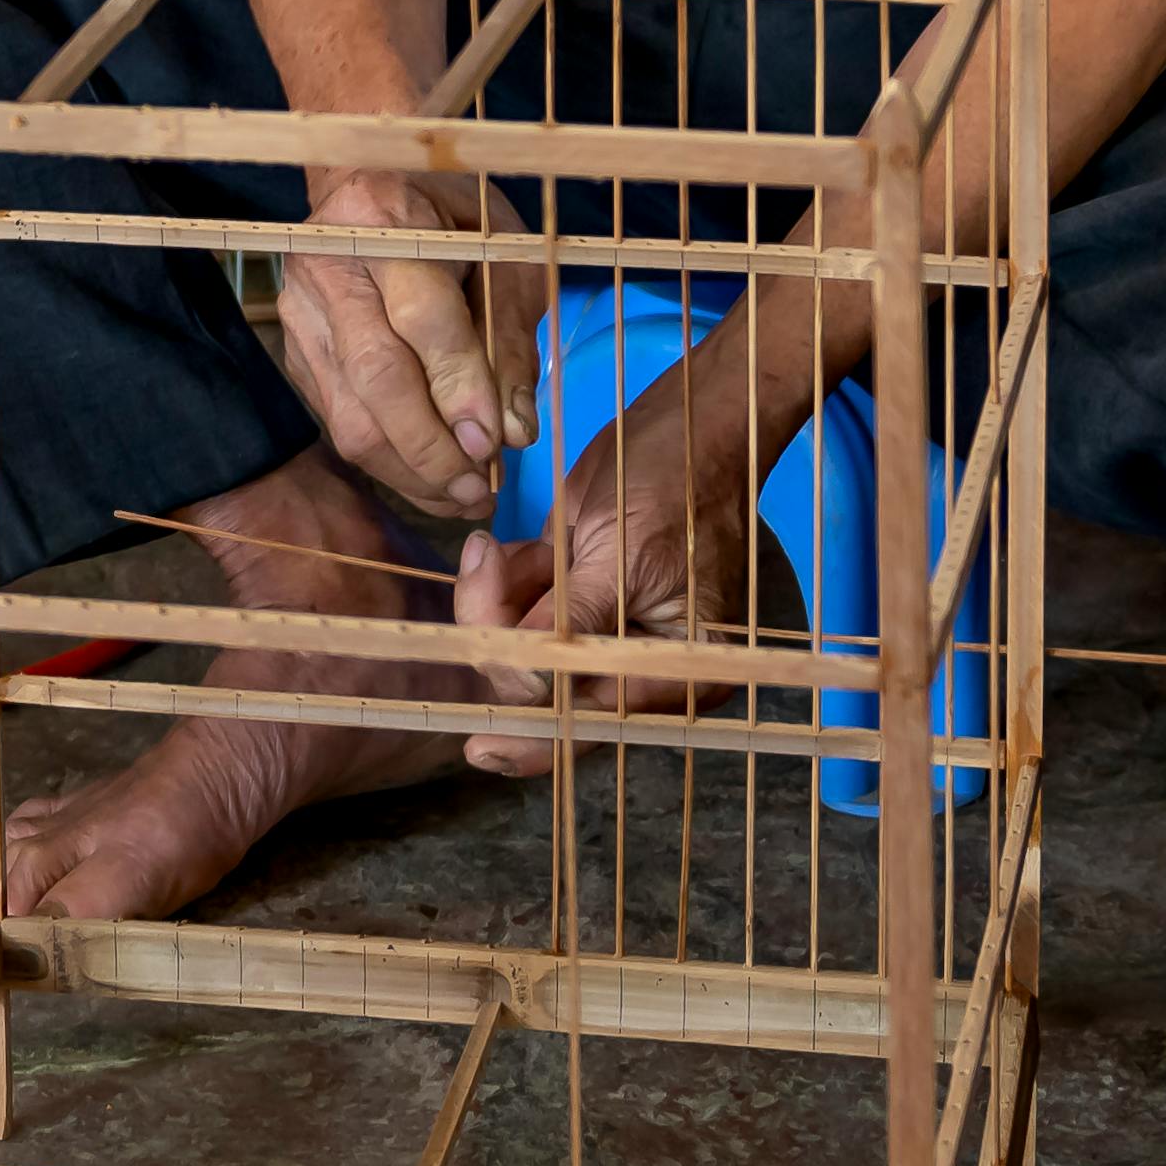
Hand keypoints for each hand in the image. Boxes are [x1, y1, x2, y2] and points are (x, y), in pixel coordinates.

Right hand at [267, 164, 513, 521]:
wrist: (370, 181)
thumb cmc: (451, 218)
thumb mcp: (502, 255)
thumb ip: (510, 339)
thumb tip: (512, 432)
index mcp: (381, 219)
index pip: (421, 317)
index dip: (459, 385)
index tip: (495, 442)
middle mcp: (326, 266)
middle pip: (376, 376)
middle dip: (432, 447)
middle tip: (480, 490)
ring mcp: (301, 315)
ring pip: (351, 414)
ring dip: (412, 471)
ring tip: (466, 497)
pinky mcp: (297, 355)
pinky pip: (340, 423)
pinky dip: (391, 464)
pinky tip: (433, 481)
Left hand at [458, 316, 812, 769]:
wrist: (685, 419)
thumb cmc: (673, 482)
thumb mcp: (620, 556)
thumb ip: (573, 627)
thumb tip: (524, 684)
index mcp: (679, 677)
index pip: (592, 721)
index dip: (531, 730)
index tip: (479, 746)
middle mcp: (641, 670)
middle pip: (546, 694)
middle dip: (499, 636)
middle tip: (489, 563)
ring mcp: (604, 636)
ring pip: (519, 653)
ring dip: (498, 599)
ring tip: (507, 546)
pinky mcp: (575, 604)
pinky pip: (516, 616)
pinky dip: (504, 582)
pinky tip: (517, 547)